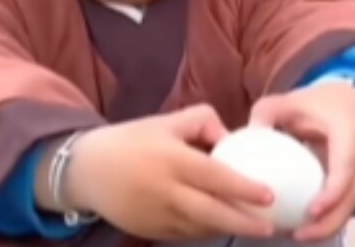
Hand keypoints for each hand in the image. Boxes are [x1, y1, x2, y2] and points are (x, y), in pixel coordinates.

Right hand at [61, 104, 275, 240]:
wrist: (83, 170)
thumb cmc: (128, 141)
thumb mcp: (162, 122)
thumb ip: (200, 122)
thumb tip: (232, 138)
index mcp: (169, 159)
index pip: (214, 176)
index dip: (244, 187)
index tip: (269, 195)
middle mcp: (164, 189)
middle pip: (213, 212)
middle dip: (245, 222)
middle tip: (271, 227)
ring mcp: (157, 214)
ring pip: (202, 226)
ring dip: (227, 228)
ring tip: (252, 227)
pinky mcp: (150, 230)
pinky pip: (185, 233)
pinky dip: (204, 230)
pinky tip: (218, 225)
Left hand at [249, 80, 354, 241]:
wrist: (349, 103)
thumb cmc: (312, 104)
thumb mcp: (285, 101)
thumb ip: (264, 115)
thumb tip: (244, 136)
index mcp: (349, 133)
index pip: (346, 167)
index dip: (332, 192)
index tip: (313, 210)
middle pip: (353, 195)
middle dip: (329, 220)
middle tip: (299, 234)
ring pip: (353, 205)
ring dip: (329, 224)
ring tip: (298, 235)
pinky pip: (348, 204)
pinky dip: (329, 217)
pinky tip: (304, 226)